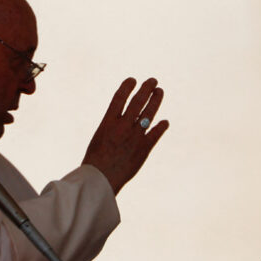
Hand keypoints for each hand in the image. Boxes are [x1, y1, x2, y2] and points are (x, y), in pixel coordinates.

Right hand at [82, 77, 168, 193]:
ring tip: (159, 91)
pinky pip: (156, 133)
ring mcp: (135, 136)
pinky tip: (165, 122)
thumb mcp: (99, 139)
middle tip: (153, 81)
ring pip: (149, 113)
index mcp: (108, 122)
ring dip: (156, 100)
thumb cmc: (95, 162)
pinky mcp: (144, 148)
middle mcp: (122, 126)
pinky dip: (161, 126)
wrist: (100, 180)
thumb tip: (122, 121)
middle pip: (138, 101)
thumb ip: (112, 128)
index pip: (119, 97)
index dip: (127, 86)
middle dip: (146, 89)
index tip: (133, 80)